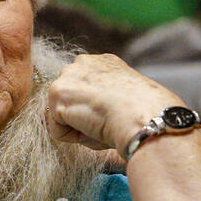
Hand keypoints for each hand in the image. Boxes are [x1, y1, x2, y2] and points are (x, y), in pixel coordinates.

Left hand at [46, 53, 185, 153]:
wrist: (143, 116)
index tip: (111, 117)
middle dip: (81, 116)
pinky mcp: (57, 93)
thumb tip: (87, 121)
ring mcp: (68, 76)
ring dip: (79, 127)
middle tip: (105, 123)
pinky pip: (57, 129)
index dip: (94, 109)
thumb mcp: (125, 99)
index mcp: (104, 62)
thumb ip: (104, 101)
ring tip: (102, 125)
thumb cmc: (143, 114)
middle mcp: (83, 62)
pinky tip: (93, 129)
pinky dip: (73, 138)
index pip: (85, 88)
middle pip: (69, 99)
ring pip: (62, 114)